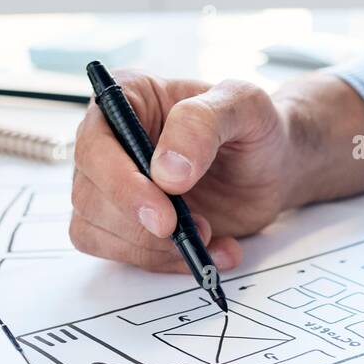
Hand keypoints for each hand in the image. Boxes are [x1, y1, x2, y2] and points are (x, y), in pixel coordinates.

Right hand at [70, 71, 363, 272]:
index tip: (164, 215)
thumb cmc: (255, 126)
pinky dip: (168, 263)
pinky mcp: (132, 226)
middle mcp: (110, 144)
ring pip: (99, 232)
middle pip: (89, 196)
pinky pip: (126, 256)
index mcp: (126, 100)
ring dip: (154, 249)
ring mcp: (116, 188)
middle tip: (201, 229)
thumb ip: (202, 125)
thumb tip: (165, 172)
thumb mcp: (243, 105)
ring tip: (212, 236)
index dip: (121, 185)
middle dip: (140, 225)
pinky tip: (212, 252)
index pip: (93, 146)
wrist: (273, 165)